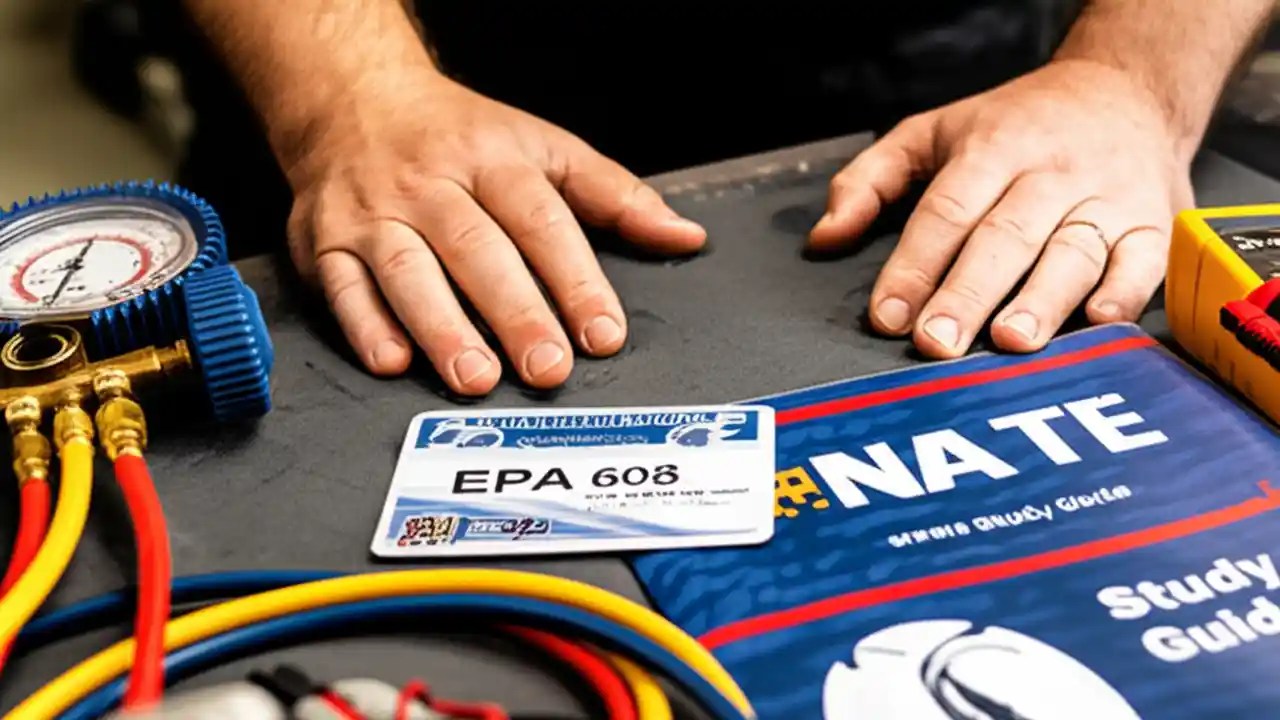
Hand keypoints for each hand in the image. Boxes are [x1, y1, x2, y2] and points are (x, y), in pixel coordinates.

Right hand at [284, 70, 706, 393]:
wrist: (355, 101)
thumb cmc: (461, 137)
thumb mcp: (544, 149)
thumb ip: (615, 197)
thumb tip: (684, 236)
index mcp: (493, 158)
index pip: (541, 221)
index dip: (575, 280)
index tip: (603, 333)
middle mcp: (432, 184)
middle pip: (478, 250)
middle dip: (516, 313)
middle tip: (547, 369)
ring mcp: (374, 213)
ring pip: (409, 271)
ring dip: (441, 327)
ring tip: (476, 377)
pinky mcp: (324, 242)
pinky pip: (342, 286)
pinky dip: (365, 326)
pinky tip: (392, 360)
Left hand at [810, 59, 1195, 357]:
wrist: (1127, 89)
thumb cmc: (1018, 125)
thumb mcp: (932, 132)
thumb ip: (870, 181)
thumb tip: (824, 238)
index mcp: (992, 149)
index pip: (946, 211)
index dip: (914, 266)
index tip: (888, 315)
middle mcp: (1051, 172)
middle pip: (1004, 237)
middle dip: (967, 294)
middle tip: (937, 342)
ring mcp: (1107, 197)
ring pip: (1073, 251)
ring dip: (1042, 300)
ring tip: (1010, 341)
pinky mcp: (1153, 221)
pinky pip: (1144, 260)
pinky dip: (1124, 292)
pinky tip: (1099, 322)